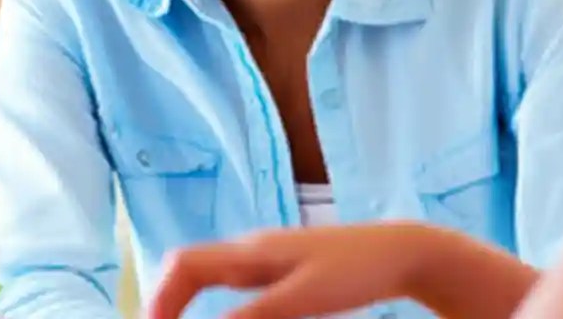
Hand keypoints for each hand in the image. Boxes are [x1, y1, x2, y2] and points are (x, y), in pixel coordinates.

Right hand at [149, 222, 438, 318]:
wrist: (402, 252)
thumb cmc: (355, 269)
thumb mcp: (303, 299)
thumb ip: (254, 315)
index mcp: (250, 252)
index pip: (184, 265)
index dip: (160, 298)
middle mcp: (250, 251)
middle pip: (190, 267)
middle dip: (167, 300)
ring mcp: (267, 259)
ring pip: (211, 275)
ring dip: (188, 300)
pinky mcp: (283, 271)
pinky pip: (234, 284)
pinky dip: (217, 304)